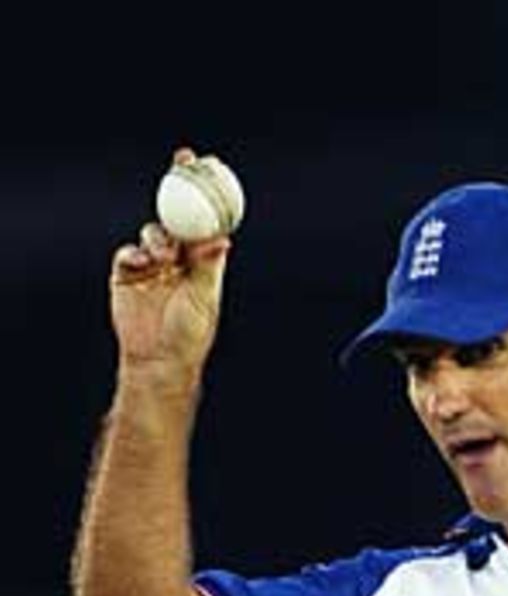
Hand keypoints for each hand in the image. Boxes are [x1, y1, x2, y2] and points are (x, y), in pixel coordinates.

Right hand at [109, 148, 230, 382]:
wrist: (158, 361)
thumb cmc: (188, 335)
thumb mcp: (203, 298)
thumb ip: (207, 266)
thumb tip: (221, 238)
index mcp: (201, 263)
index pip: (204, 221)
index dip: (206, 193)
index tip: (208, 164)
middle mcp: (177, 259)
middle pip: (177, 216)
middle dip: (179, 187)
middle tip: (182, 163)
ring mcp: (152, 264)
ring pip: (153, 232)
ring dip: (158, 237)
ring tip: (165, 257)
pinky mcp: (127, 273)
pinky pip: (128, 251)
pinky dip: (134, 252)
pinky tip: (142, 263)